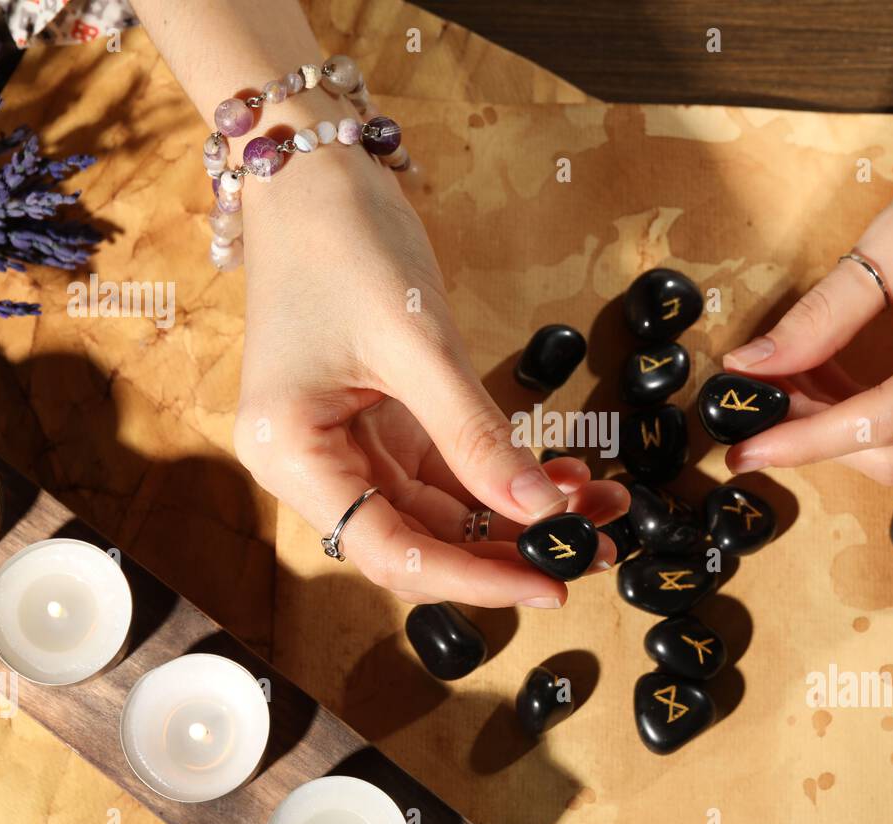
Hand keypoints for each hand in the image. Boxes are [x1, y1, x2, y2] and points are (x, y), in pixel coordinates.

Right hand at [232, 123, 626, 606]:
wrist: (311, 169)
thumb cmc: (342, 243)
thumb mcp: (417, 343)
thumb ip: (477, 435)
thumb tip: (544, 510)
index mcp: (292, 457)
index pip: (390, 552)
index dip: (474, 580)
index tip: (551, 585)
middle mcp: (312, 466)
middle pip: (420, 539)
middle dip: (510, 547)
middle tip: (595, 550)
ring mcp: (347, 445)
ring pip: (442, 510)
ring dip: (519, 512)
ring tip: (600, 510)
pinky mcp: (380, 421)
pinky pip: (448, 469)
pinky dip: (503, 475)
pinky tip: (565, 475)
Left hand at [722, 70, 892, 484]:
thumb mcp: (892, 243)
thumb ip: (823, 316)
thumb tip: (751, 365)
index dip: (810, 439)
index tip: (749, 450)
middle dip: (827, 431)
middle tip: (765, 398)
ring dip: (851, 422)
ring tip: (796, 379)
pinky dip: (883, 407)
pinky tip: (836, 376)